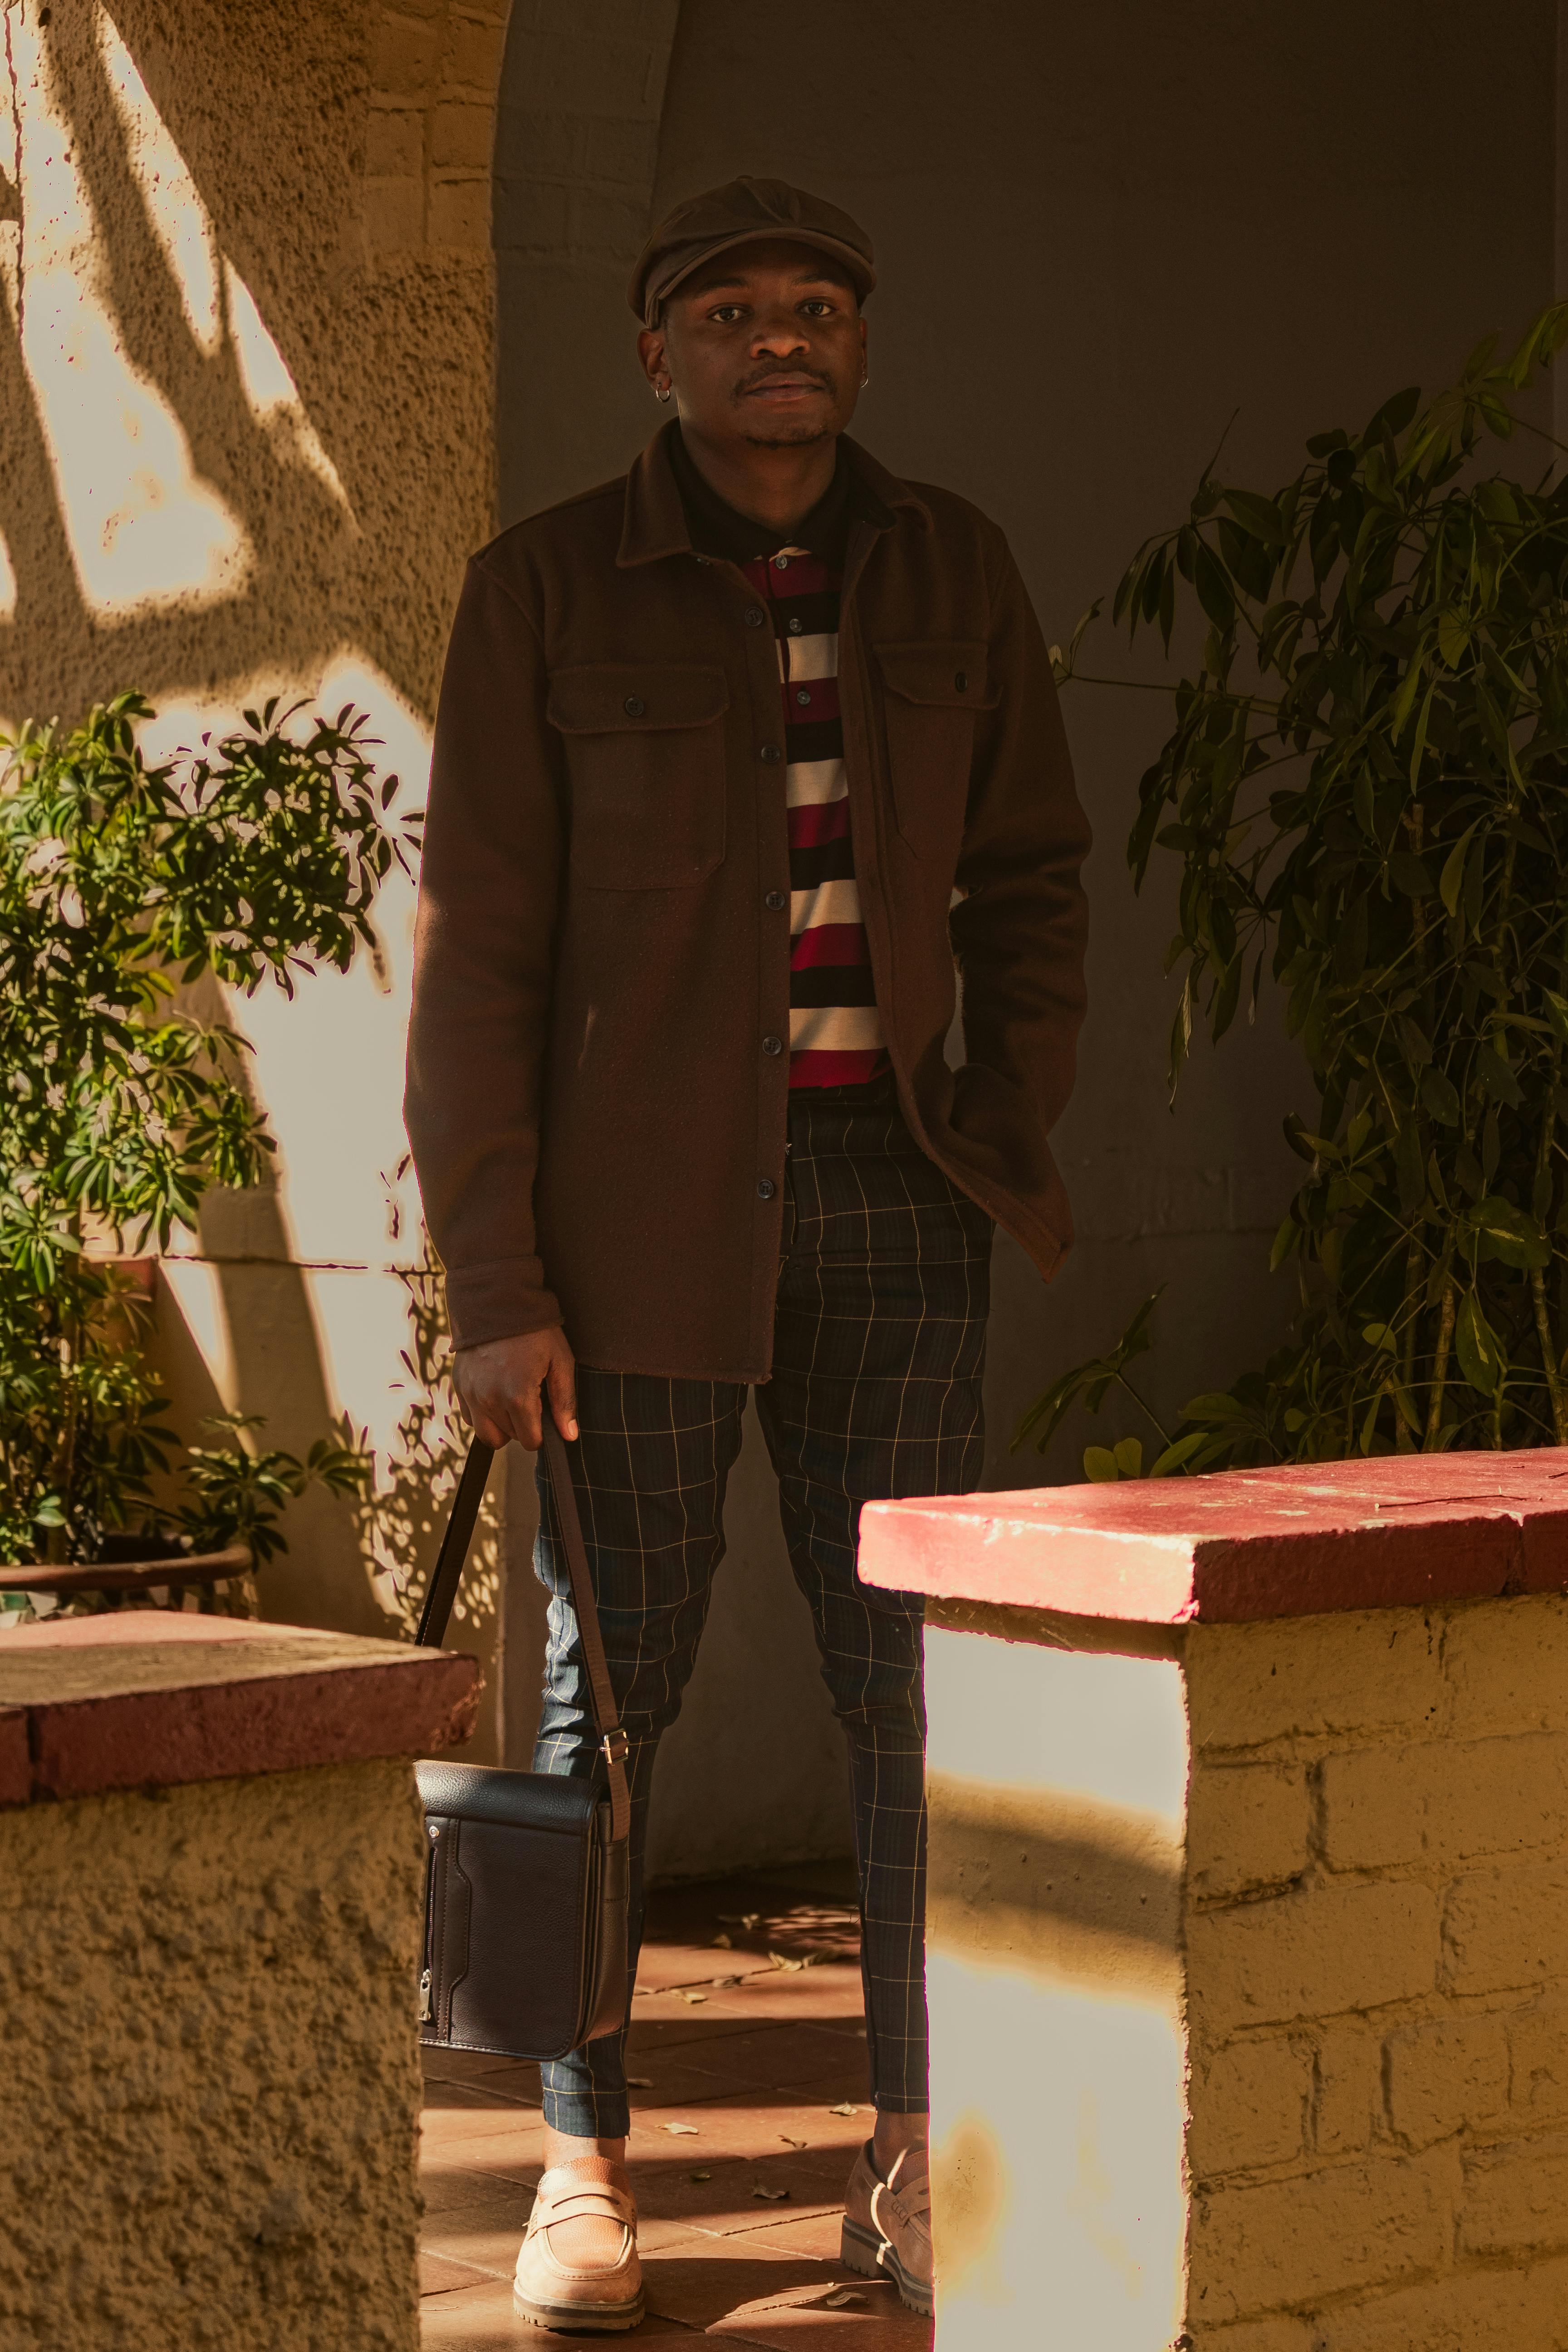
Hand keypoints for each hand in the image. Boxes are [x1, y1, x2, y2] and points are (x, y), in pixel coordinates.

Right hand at [452, 1327, 577, 1449]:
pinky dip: (482, 1412)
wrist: (498, 1301)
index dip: (541, 1432)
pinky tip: (495, 1391)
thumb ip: (565, 1401)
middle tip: (530, 1400)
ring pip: (486, 1433)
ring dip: (500, 1424)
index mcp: (517, 1396)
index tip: (543, 1412)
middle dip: (521, 1427)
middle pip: (508, 1439)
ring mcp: (470, 1393)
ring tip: (511, 1398)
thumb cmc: (535, 1331)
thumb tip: (569, 1436)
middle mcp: (489, 1400)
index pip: (529, 1441)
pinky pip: (469, 1417)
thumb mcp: (560, 1361)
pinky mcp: (459, 1385)